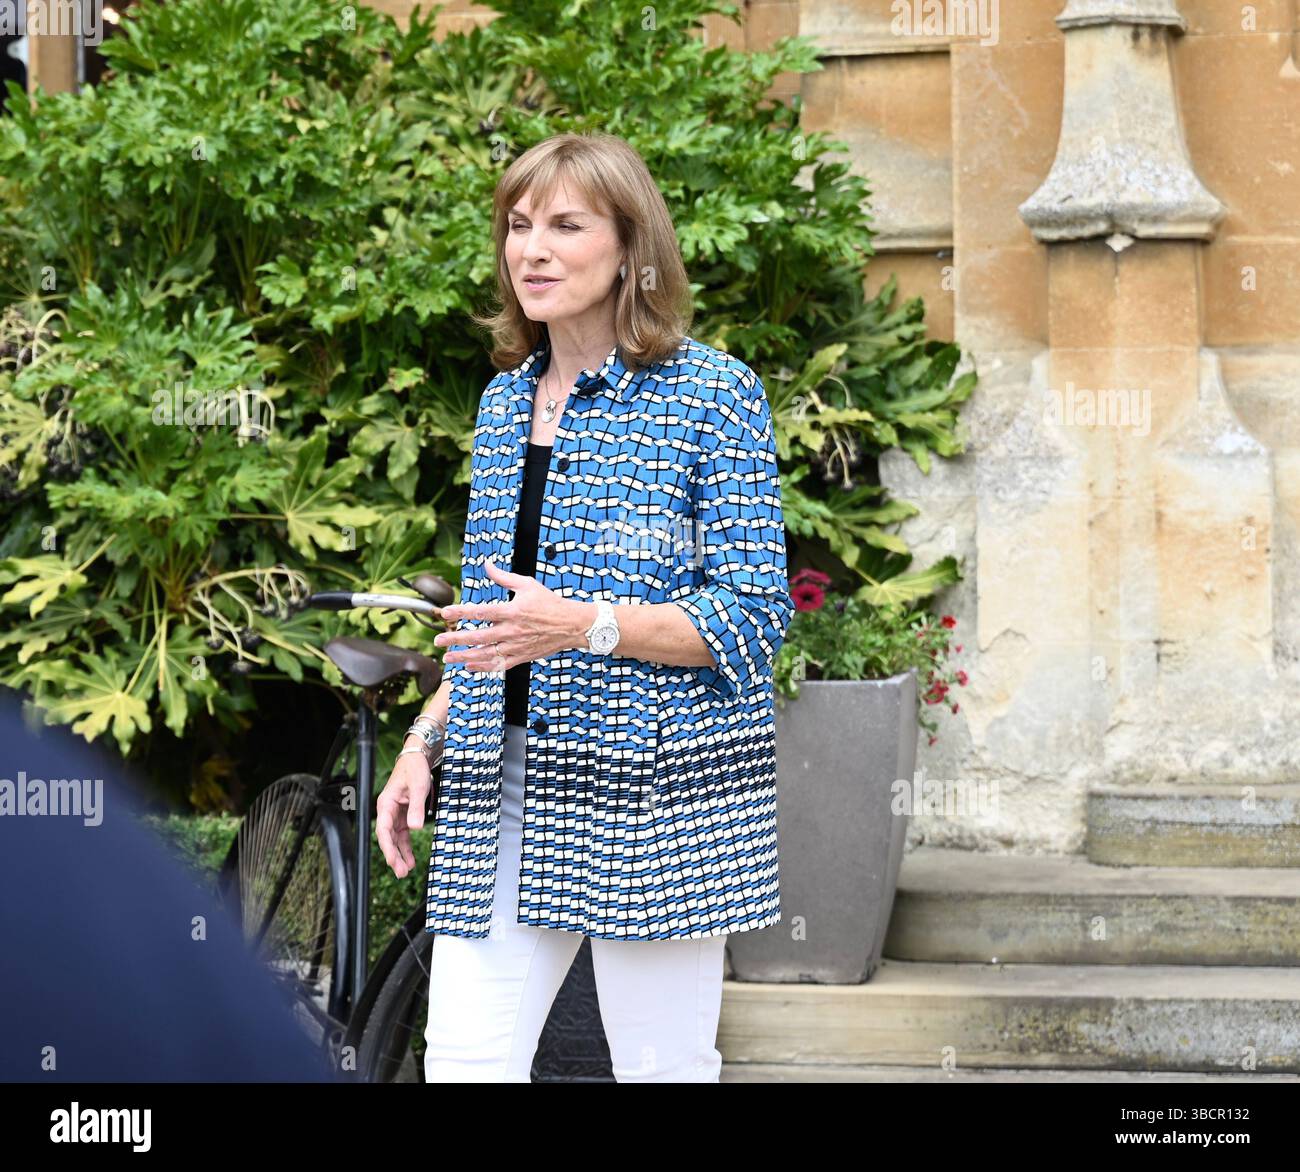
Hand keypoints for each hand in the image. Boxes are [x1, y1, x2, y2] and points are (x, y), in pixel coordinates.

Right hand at [375, 741, 432, 878]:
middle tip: (401, 872)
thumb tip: (415, 828)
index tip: (393, 861)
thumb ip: (416, 807)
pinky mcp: (404, 815)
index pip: (383, 830)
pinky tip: (411, 860)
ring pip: (395, 839)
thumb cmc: (414, 769)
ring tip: (406, 871)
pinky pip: (403, 835)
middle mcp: (388, 811)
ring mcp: (395, 814)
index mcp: (386, 804)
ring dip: (400, 854)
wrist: (417, 758)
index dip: (387, 847)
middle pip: (388, 838)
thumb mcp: (418, 787)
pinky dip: (406, 847)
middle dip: (393, 856)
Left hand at [435, 561, 593, 672]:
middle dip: (455, 639)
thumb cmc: (550, 603)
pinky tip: (469, 666)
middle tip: (439, 640)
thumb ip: (504, 577)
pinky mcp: (521, 656)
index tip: (445, 612)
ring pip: (485, 654)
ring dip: (464, 657)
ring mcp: (516, 646)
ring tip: (448, 657)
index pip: (480, 611)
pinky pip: (499, 665)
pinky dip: (483, 667)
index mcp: (512, 611)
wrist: (572, 625)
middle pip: (478, 637)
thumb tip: (487, 565)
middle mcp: (511, 630)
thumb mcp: (527, 584)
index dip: (460, 611)